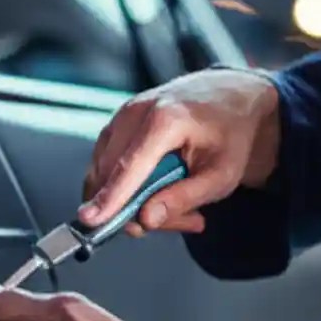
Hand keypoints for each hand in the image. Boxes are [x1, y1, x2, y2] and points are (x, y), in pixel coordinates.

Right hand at [80, 68, 279, 235]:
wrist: (229, 99)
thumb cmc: (229, 134)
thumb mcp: (222, 174)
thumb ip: (183, 198)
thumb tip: (146, 219)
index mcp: (165, 118)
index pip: (130, 166)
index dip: (110, 197)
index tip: (92, 221)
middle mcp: (136, 112)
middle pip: (113, 176)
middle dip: (139, 210)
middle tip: (185, 220)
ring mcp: (122, 116)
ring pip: (107, 176)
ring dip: (135, 202)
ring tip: (182, 205)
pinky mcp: (117, 126)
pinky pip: (108, 168)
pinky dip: (129, 188)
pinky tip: (163, 192)